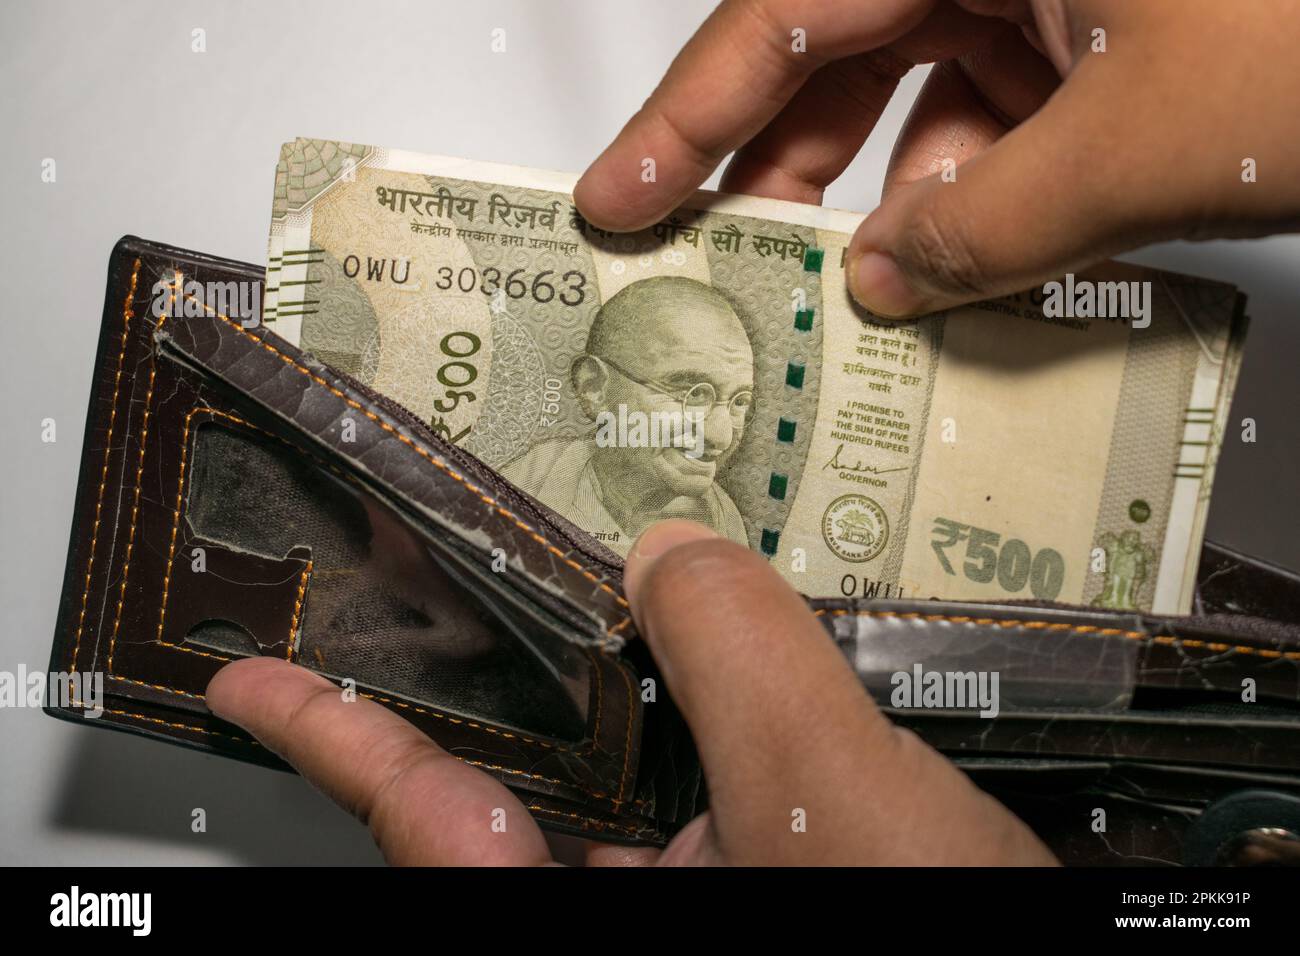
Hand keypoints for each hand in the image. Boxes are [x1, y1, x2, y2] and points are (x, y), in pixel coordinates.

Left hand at [207, 520, 1055, 864]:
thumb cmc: (941, 946)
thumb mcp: (837, 798)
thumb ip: (743, 658)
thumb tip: (671, 552)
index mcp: (592, 918)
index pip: (423, 821)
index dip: (327, 738)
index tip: (241, 681)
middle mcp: (633, 907)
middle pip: (523, 787)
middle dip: (494, 677)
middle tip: (459, 578)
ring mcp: (704, 895)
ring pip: (631, 782)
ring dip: (629, 683)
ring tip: (627, 582)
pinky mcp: (768, 881)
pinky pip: (712, 787)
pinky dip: (715, 711)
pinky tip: (746, 650)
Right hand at [572, 0, 1299, 317]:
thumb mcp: (1150, 139)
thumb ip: (990, 220)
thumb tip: (891, 278)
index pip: (783, 14)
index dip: (684, 117)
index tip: (618, 196)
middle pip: (841, 45)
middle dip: (778, 164)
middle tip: (719, 258)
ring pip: (927, 83)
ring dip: (892, 196)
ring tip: (853, 294)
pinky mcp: (1120, 19)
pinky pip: (1011, 105)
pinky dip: (985, 186)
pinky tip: (967, 260)